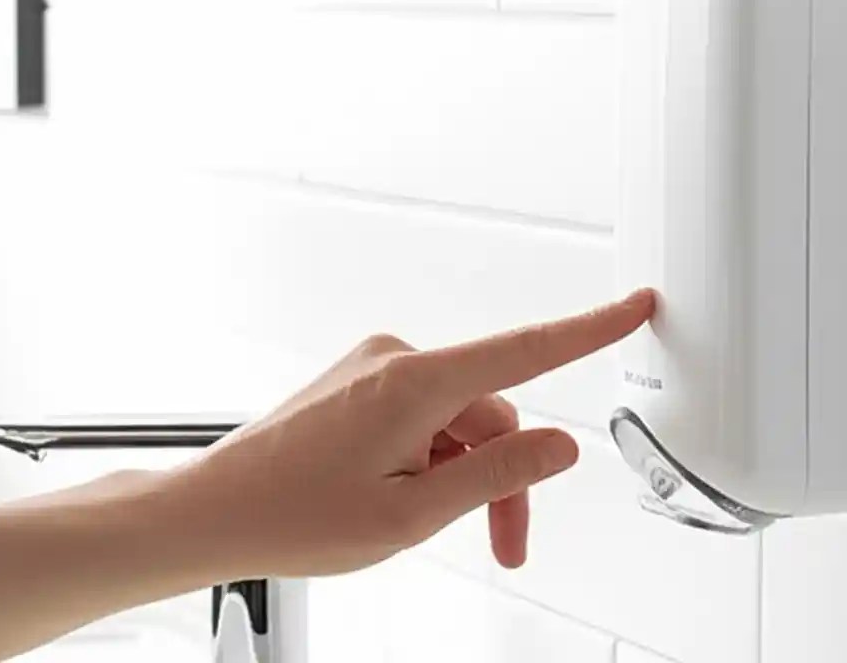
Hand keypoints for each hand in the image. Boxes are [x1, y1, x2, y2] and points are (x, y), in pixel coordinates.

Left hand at [167, 290, 655, 580]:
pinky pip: (426, 415)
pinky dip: (435, 458)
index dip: (591, 330)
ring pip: (460, 420)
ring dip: (468, 473)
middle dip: (506, 475)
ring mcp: (375, 369)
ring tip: (441, 530)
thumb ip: (497, 475)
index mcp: (415, 382)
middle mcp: (396, 360)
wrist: (212, 514)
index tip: (634, 306)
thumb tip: (559, 447)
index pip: (527, 350)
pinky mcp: (361, 385)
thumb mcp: (413, 514)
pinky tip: (407, 497)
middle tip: (504, 541)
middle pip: (493, 412)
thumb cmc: (292, 515)